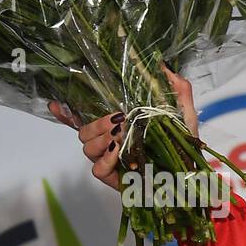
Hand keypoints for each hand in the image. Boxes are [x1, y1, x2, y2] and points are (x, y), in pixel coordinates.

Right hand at [48, 63, 199, 193]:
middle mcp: (109, 143)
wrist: (191, 177)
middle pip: (83, 132)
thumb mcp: (184, 115)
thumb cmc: (184, 147)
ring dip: (102, 139)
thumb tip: (165, 67)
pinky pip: (97, 169)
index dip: (66, 113)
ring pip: (86, 147)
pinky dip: (106, 159)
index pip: (83, 119)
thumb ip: (178, 91)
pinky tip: (119, 153)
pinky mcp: (114, 178)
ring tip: (122, 136)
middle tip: (119, 121)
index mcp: (118, 127)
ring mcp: (110, 161)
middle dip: (97, 124)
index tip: (54, 103)